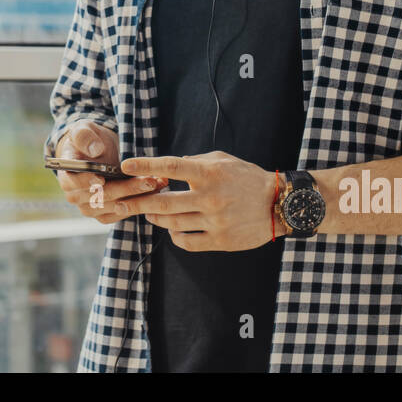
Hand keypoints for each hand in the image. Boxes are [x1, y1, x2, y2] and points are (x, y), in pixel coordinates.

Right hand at [53, 120, 167, 223]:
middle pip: (99, 197)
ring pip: (114, 206)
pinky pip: (121, 213)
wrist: (95, 151)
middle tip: (148, 180)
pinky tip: (153, 193)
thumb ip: (85, 137)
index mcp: (66, 175)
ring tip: (156, 184)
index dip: (86, 181)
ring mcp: (89, 207)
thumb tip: (95, 150)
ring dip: (137, 198)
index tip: (101, 178)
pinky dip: (138, 205)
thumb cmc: (87, 139)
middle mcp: (75, 196)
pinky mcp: (104, 214)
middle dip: (125, 189)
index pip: (73, 182)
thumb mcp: (83, 129)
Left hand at [113, 151, 277, 251]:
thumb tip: (168, 166)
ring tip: (149, 213)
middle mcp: (210, 197)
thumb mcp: (222, 160)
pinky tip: (173, 229)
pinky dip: (175, 236)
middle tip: (122, 201)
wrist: (279, 204)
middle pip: (163, 203)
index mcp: (209, 173)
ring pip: (172, 223)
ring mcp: (214, 221)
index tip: (125, 165)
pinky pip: (187, 242)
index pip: (170, 166)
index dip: (145, 166)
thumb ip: (195, 161)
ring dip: (155, 218)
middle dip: (138, 202)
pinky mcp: (220, 241)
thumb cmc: (247, 178)